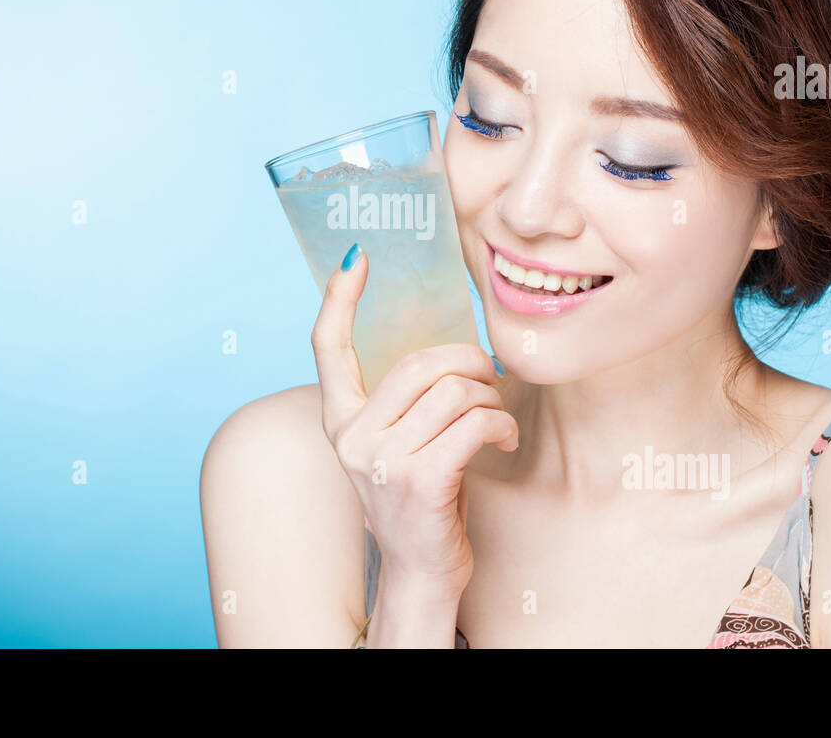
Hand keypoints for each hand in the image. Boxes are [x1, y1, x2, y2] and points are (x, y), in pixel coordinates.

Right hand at [311, 243, 518, 603]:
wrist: (422, 573)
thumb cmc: (421, 497)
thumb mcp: (398, 442)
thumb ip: (404, 398)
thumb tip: (449, 345)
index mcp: (340, 421)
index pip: (327, 346)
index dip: (339, 298)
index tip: (357, 258)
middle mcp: (351, 438)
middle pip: (418, 362)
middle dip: (469, 361)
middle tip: (489, 378)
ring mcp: (380, 461)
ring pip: (453, 391)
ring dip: (491, 398)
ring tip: (498, 417)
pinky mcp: (418, 481)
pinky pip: (473, 424)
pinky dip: (500, 424)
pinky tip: (504, 439)